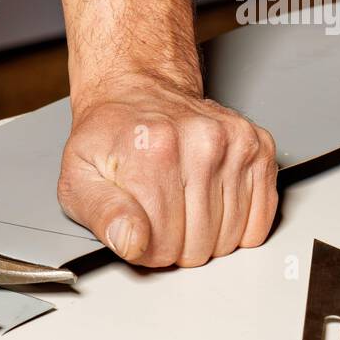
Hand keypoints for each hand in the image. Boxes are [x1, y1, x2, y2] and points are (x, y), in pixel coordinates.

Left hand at [59, 75, 277, 266]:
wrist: (137, 92)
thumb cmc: (109, 137)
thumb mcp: (79, 177)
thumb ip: (102, 214)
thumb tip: (131, 242)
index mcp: (153, 152)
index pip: (161, 244)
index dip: (145, 248)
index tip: (137, 228)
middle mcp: (201, 143)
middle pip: (198, 245)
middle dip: (175, 244)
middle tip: (158, 215)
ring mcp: (235, 143)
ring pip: (230, 239)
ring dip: (205, 237)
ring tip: (181, 205)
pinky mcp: (259, 147)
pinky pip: (260, 221)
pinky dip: (236, 226)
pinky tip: (210, 205)